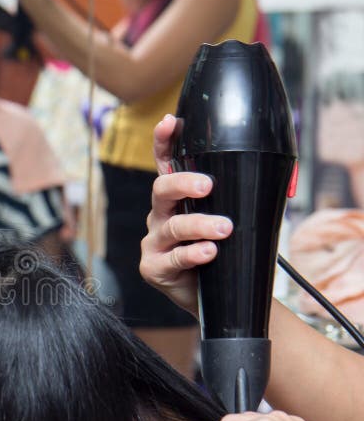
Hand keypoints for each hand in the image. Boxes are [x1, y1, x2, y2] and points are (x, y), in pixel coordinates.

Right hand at [139, 115, 233, 314]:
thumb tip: (266, 172)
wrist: (218, 298)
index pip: (166, 163)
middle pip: (161, 189)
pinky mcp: (153, 268)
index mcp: (177, 199)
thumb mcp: (229, 220)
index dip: (164, 142)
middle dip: (183, 183)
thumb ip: (235, 198)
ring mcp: (153, 242)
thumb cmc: (223, 254)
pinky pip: (173, 258)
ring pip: (172, 226)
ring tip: (224, 229)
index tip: (170, 122)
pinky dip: (193, 254)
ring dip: (199, 225)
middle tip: (208, 186)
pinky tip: (209, 252)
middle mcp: (160, 215)